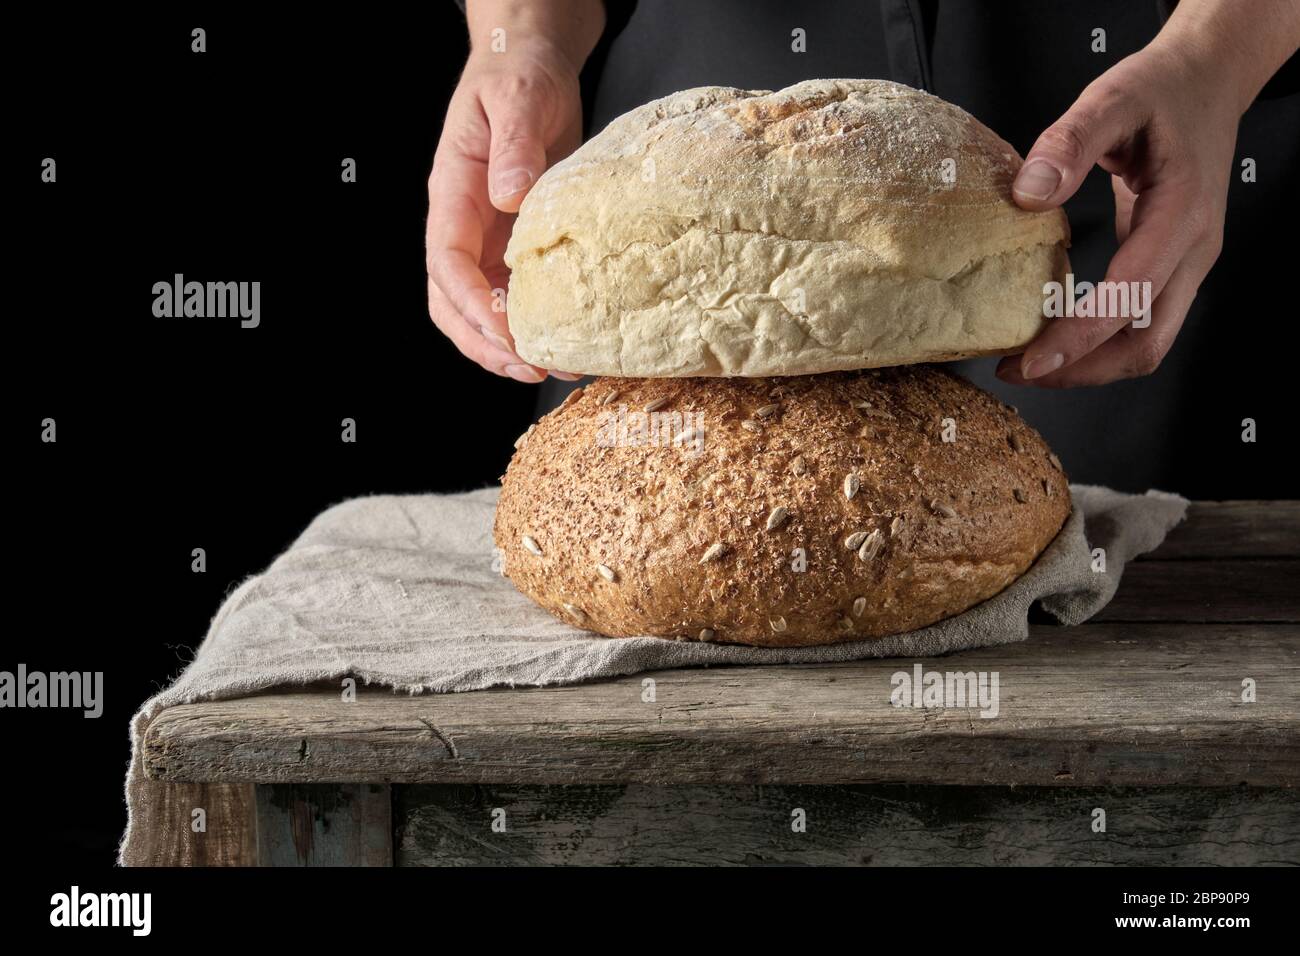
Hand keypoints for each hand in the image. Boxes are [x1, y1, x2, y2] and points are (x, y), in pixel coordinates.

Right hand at [425, 36, 587, 381]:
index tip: (506, 331)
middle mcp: (463, 223)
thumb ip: (514, 147)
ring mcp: (486, 237)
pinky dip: (530, 324)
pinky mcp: (515, 243)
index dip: (472, 304)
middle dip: (485, 343)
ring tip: (552, 367)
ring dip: (505, 345)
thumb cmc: (519, 77)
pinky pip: (511, 295)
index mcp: (453, 192)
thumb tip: (511, 196)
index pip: (447, 262)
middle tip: (532, 368)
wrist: (531, 68)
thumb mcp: (520, 100)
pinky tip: (563, 339)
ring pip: (476, 308)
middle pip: (451, 302)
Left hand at [999, 42, 1238, 387]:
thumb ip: (1069, 141)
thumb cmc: (1161, 89)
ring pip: (1148, 341)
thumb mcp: (1112, 97)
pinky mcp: (1172, 265)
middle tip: (1017, 370)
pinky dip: (1098, 340)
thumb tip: (1029, 194)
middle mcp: (1195, 249)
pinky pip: (1140, 321)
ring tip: (1029, 362)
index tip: (1031, 360)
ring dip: (1090, 363)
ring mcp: (1188, 262)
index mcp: (1183, 213)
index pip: (1132, 295)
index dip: (1081, 335)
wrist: (1207, 80)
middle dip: (1083, 368)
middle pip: (1148, 341)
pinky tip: (1053, 332)